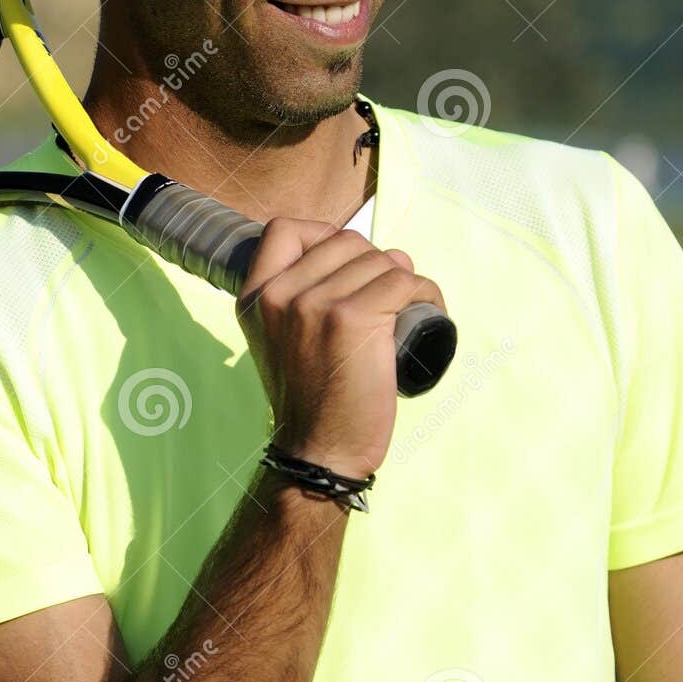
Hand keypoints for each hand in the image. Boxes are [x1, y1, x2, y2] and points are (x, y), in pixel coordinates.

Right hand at [237, 218, 445, 478]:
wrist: (320, 451)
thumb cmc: (311, 398)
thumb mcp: (278, 340)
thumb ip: (290, 301)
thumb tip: (345, 259)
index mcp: (256, 296)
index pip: (285, 230)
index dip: (324, 237)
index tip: (346, 268)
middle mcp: (279, 294)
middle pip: (346, 241)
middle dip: (375, 262)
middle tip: (387, 298)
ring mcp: (314, 304)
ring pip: (379, 259)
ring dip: (405, 278)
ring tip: (408, 307)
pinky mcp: (352, 319)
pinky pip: (403, 281)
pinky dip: (425, 293)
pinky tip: (426, 310)